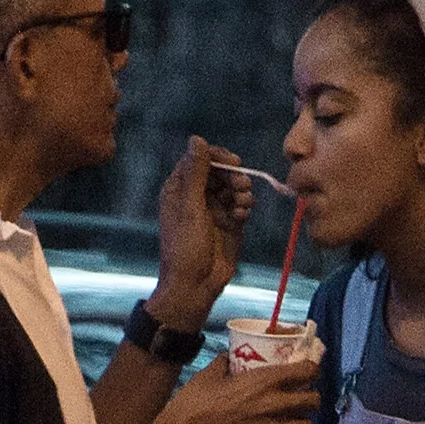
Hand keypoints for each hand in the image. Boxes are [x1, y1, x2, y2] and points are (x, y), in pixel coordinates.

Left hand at [148, 136, 254, 331]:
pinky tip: (242, 216)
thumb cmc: (185, 247)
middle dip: (233, 176)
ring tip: (243, 203)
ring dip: (241, 191)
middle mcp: (197, 196)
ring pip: (233, 187)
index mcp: (179, 189)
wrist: (196, 284)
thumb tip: (197, 139)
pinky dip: (245, 206)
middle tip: (240, 186)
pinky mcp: (230, 223)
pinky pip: (241, 204)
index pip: (199, 159)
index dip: (217, 157)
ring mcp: (214, 210)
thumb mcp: (189, 207)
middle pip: (220, 171)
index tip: (233, 163)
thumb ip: (195, 173)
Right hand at [157, 356, 319, 423]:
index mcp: (265, 380)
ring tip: (290, 421)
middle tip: (301, 397)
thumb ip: (223, 363)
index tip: (307, 371)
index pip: (307, 371)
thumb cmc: (195, 402)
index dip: (311, 370)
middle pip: (314, 401)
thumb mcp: (209, 374)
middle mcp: (275, 403)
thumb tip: (226, 356)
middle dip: (311, 398)